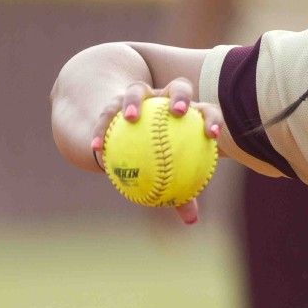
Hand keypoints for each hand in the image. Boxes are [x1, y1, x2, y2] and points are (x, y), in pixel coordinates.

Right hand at [90, 77, 222, 224]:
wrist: (129, 140)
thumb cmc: (159, 163)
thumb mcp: (169, 177)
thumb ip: (182, 193)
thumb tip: (191, 220)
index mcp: (189, 115)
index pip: (206, 110)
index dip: (212, 118)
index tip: (210, 135)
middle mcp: (167, 99)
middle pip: (179, 86)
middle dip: (180, 95)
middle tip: (178, 112)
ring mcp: (142, 96)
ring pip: (138, 89)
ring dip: (135, 101)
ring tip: (131, 118)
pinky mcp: (115, 100)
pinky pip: (107, 111)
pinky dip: (102, 128)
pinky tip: (96, 147)